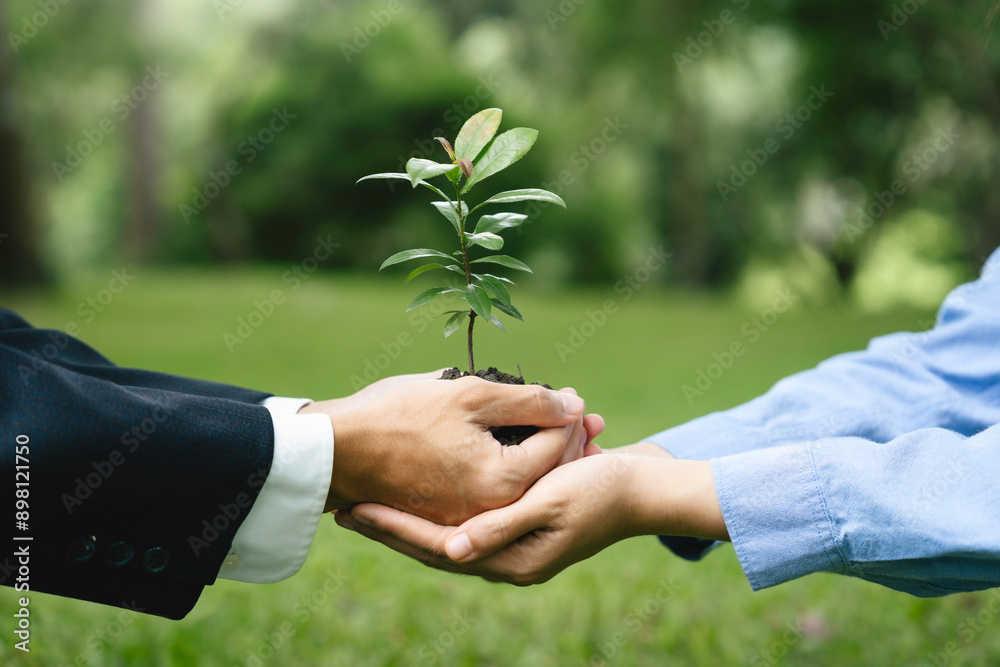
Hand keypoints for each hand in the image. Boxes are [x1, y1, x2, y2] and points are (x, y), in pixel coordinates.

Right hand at [308, 375, 602, 522]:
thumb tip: (572, 405)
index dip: (570, 416)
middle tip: (588, 415)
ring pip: (521, 486)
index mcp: (501, 484)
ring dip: (544, 456)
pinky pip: (493, 495)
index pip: (555, 448)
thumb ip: (527, 400)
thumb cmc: (397, 415)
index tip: (577, 395)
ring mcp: (467, 519)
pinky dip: (511, 471)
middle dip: (567, 440)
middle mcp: (490, 513)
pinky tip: (516, 447)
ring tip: (558, 428)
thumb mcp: (468, 394)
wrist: (334, 450)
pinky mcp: (447, 516)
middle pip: (544, 473)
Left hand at [336, 449, 726, 584]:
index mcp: (513, 560)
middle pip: (434, 547)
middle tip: (345, 507)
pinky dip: (439, 509)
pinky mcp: (520, 526)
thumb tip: (450, 549)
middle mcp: (508, 559)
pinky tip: (420, 495)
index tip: (353, 510)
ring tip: (371, 502)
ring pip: (446, 535)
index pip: (438, 548)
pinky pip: (466, 521)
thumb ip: (500, 527)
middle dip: (391, 527)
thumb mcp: (551, 502)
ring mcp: (514, 545)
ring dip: (410, 519)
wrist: (644, 488)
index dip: (394, 528)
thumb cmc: (602, 490)